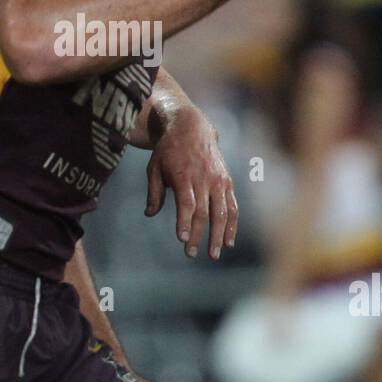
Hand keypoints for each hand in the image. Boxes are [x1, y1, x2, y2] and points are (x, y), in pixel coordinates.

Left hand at [146, 104, 237, 259]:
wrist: (191, 127)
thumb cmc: (168, 150)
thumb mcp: (154, 167)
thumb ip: (154, 192)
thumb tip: (149, 214)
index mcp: (184, 175)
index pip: (187, 203)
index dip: (185, 222)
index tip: (182, 238)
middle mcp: (204, 178)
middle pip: (204, 212)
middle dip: (198, 235)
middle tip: (191, 254)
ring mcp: (218, 180)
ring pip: (221, 212)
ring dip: (219, 235)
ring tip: (214, 254)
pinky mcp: (227, 181)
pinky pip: (232, 206)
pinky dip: (232, 224)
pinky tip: (229, 241)